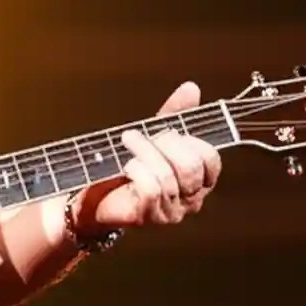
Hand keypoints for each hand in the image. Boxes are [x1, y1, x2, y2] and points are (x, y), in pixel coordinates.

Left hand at [71, 81, 221, 234]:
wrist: (96, 192)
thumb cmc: (130, 163)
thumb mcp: (155, 134)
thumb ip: (176, 114)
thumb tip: (191, 87)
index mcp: (200, 180)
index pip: (210, 159)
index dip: (189, 141)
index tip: (166, 132)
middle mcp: (192, 199)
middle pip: (190, 168)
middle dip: (164, 144)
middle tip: (139, 134)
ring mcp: (172, 212)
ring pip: (168, 177)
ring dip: (143, 152)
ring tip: (127, 142)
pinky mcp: (149, 217)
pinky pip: (151, 190)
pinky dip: (137, 171)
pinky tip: (127, 165)